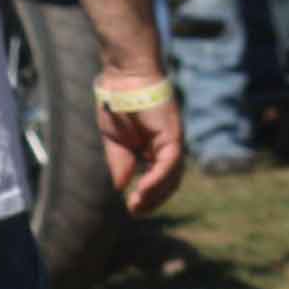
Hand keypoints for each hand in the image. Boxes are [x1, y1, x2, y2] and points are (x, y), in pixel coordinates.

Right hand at [97, 69, 187, 215]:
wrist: (123, 77)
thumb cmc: (118, 102)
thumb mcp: (115, 141)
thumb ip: (120, 163)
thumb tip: (122, 187)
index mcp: (154, 149)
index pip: (159, 180)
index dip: (148, 197)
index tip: (132, 208)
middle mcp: (167, 147)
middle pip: (169, 183)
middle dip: (154, 201)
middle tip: (136, 211)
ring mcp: (172, 141)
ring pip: (172, 176)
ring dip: (156, 194)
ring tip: (138, 205)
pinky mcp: (173, 134)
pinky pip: (170, 162)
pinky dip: (158, 178)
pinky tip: (144, 188)